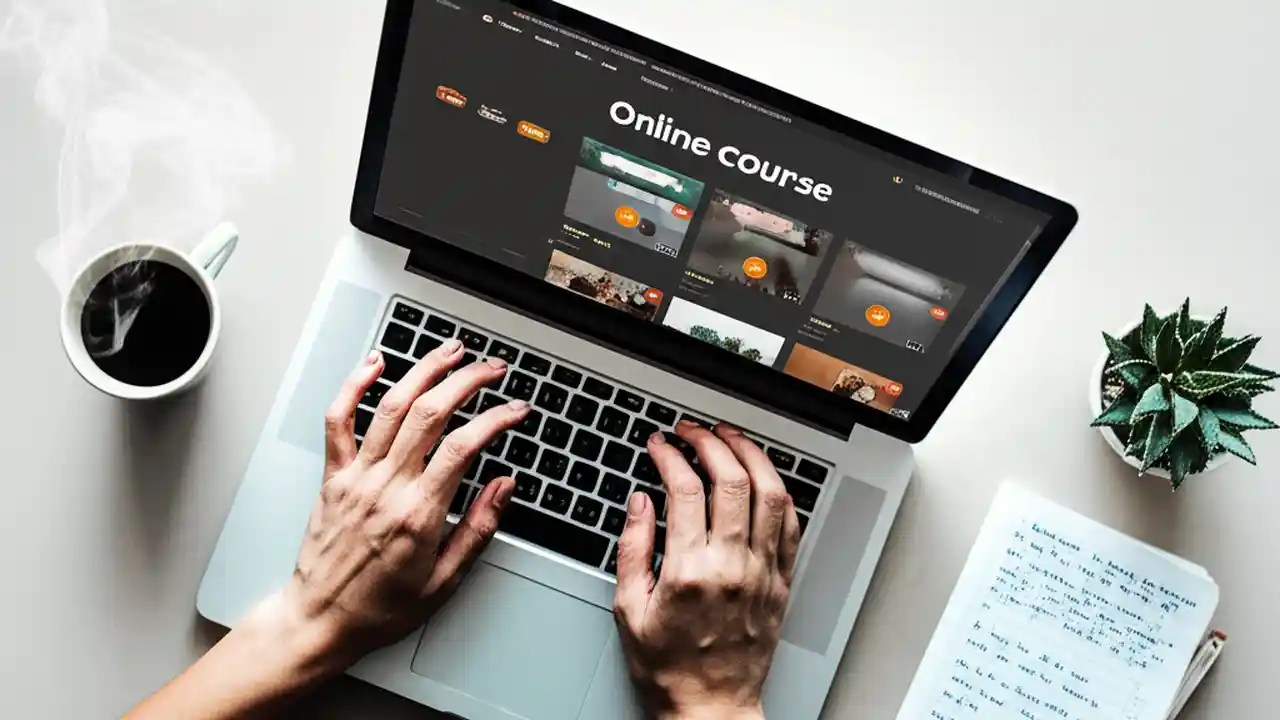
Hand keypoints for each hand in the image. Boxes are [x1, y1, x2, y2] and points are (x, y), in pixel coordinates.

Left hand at [271, 340, 527, 669]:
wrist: (321, 621)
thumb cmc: (380, 608)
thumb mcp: (445, 580)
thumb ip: (479, 528)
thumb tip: (504, 486)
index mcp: (418, 513)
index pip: (465, 446)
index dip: (496, 418)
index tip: (516, 409)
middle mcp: (386, 487)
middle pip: (431, 413)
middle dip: (468, 380)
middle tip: (493, 369)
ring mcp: (356, 477)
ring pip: (391, 406)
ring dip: (423, 370)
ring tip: (449, 351)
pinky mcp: (333, 477)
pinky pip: (338, 421)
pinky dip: (353, 386)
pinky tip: (374, 364)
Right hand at [613, 421, 800, 719]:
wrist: (711, 707)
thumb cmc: (669, 668)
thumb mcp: (629, 610)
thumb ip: (632, 549)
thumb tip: (640, 503)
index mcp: (689, 571)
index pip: (685, 490)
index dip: (670, 456)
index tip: (660, 445)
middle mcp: (731, 567)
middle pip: (731, 480)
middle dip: (711, 442)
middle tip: (693, 431)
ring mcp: (762, 573)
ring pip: (769, 494)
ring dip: (751, 456)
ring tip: (732, 438)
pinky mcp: (781, 583)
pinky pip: (790, 526)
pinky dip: (779, 493)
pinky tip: (764, 478)